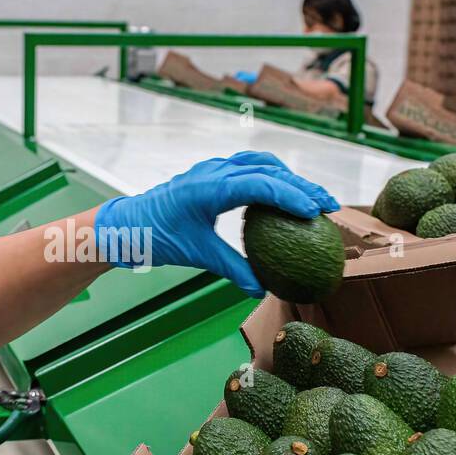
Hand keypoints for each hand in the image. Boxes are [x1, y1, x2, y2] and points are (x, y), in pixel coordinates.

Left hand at [93, 151, 338, 296]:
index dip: (290, 195)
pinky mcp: (211, 173)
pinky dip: (271, 177)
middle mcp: (214, 171)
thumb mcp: (198, 255)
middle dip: (301, 185)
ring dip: (289, 178)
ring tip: (312, 198)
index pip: (260, 184)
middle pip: (268, 169)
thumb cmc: (157, 237)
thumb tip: (261, 291)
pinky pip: (248, 167)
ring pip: (260, 163)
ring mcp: (212, 168)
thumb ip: (233, 270)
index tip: (314, 210)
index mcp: (209, 187)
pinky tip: (284, 194)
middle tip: (328, 205)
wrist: (127, 224)